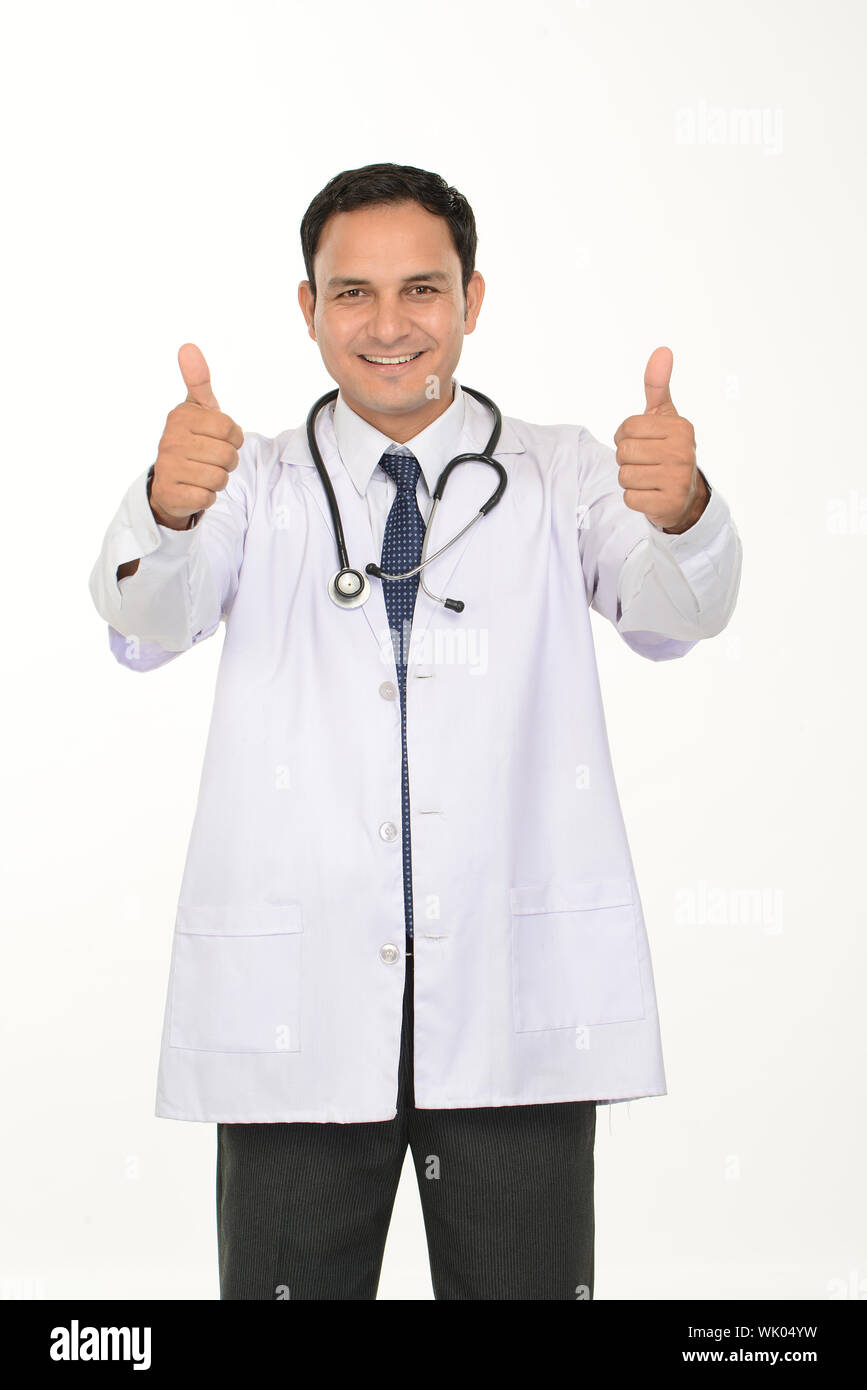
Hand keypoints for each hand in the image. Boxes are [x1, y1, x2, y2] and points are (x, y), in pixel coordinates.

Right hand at [149, 344, 244, 527]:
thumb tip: (188, 346)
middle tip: (212, 459)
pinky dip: (208, 496)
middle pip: (228, 456)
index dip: (234, 439)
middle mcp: (169, 440)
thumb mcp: (197, 411)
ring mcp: (167, 467)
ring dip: (219, 480)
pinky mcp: (170, 493)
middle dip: (228, 462)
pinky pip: (208, 497)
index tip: (219, 439)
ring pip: (219, 478)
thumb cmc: (191, 441)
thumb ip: (198, 382)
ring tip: (204, 474)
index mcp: (180, 417)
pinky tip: (195, 489)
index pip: (230, 430)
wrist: (169, 482)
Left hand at [613, 347, 707, 533]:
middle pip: (623, 452)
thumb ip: (658, 385)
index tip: (641, 442)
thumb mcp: (664, 416)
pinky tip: (651, 494)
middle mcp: (682, 452)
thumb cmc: (668, 450)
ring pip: (624, 476)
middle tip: (645, 462)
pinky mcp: (669, 504)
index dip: (625, 436)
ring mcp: (677, 479)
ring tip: (648, 478)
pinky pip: (630, 498)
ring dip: (630, 479)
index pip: (626, 427)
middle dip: (627, 459)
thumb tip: (662, 350)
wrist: (686, 496)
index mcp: (680, 427)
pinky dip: (635, 498)